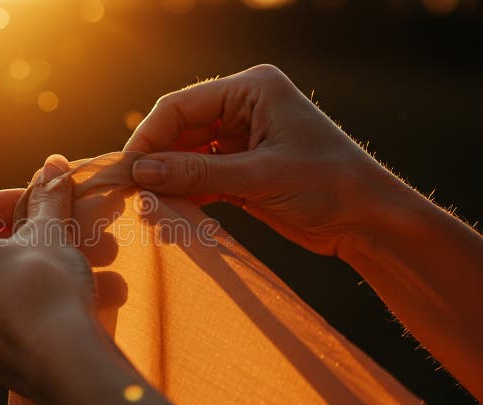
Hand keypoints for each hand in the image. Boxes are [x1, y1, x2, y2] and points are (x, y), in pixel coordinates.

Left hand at [0, 155, 99, 397]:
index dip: (1, 203)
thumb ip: (46, 196)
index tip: (34, 202)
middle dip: (9, 235)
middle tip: (44, 229)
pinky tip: (46, 293)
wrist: (59, 362)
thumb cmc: (44, 286)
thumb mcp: (48, 231)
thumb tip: (55, 165)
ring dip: (13, 265)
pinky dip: (7, 297)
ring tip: (57, 260)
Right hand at [125, 64, 401, 255]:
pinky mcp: (242, 171)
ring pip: (186, 155)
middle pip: (179, 129)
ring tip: (145, 205)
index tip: (127, 169)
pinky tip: (168, 211)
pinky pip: (200, 177)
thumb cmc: (330, 185)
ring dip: (167, 179)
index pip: (182, 105)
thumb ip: (199, 172)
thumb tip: (142, 171)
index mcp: (252, 89)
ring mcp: (241, 140)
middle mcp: (243, 108)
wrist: (370, 221)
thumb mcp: (261, 176)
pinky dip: (185, 194)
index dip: (149, 136)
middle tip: (129, 191)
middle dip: (155, 159)